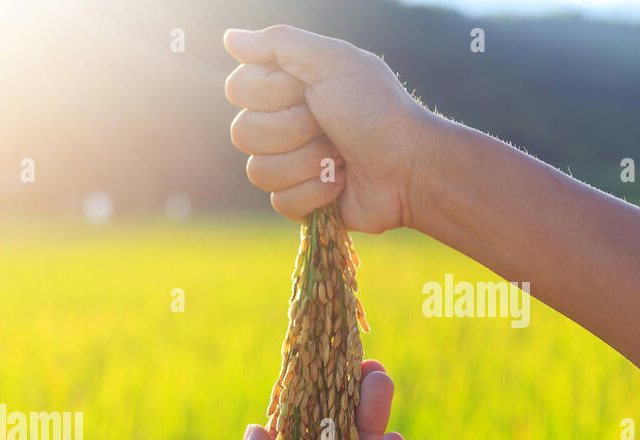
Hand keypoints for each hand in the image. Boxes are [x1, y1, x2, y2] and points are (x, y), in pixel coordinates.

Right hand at [224, 25, 436, 232]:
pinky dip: (316, 192)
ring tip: (339, 156)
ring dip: (307, 163)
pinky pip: (279, 202)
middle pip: (242, 132)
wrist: (409, 165)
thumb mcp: (332, 61)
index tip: (308, 90)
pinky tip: (340, 182)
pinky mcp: (297, 200)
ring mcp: (287, 164)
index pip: (238, 88)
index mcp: (286, 86)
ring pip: (258, 172)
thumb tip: (230, 38)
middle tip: (329, 125)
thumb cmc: (375, 108)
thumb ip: (279, 43)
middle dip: (293, 130)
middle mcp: (281, 123)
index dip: (271, 93)